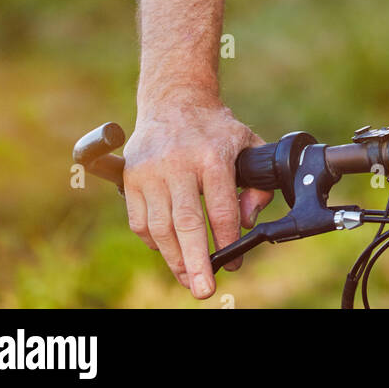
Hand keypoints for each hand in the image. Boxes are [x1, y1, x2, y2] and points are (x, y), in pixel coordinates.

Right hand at [123, 98, 273, 298]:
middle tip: (204, 289)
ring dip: (174, 259)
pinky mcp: (130, 177)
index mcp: (212, 155)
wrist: (174, 99)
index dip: (228, 240)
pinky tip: (168, 250)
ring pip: (160, 227)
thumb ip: (257, 183)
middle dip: (196, 261)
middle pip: (186, 222)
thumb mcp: (247, 143)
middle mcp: (179, 163)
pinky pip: (139, 222)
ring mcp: (151, 171)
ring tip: (189, 279)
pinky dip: (153, 242)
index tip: (235, 262)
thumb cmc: (214, 128)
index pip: (220, 208)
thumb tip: (249, 221)